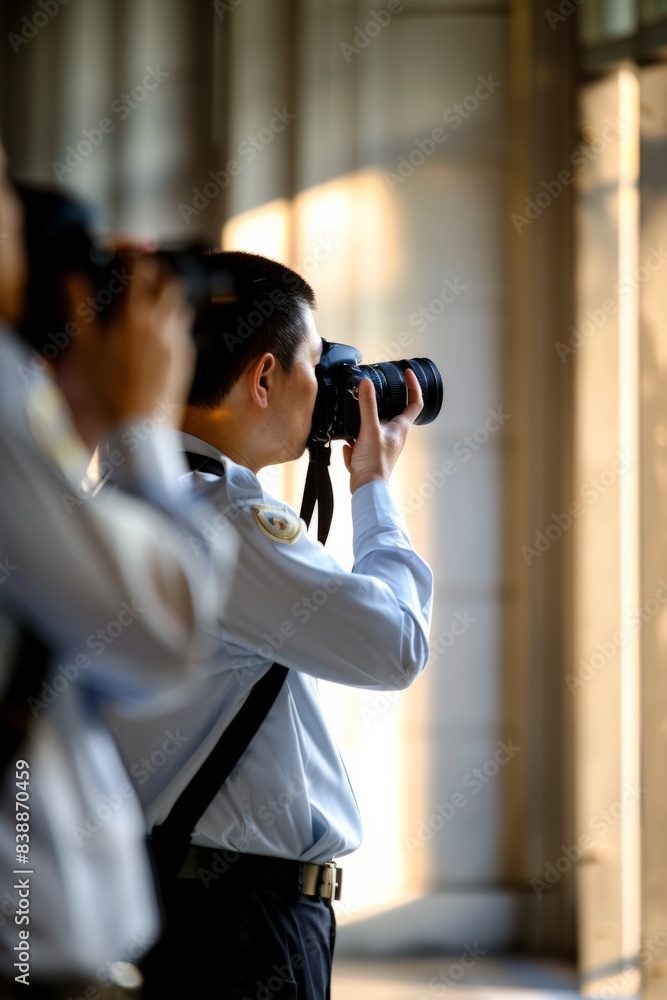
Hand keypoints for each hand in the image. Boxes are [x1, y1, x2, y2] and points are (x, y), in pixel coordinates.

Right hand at [62, 256, 194, 427]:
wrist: (138, 427)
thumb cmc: (108, 389)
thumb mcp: (84, 346)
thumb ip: (79, 306)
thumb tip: (73, 277)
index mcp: (137, 315)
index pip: (142, 269)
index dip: (133, 254)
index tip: (126, 253)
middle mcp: (163, 324)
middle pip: (170, 282)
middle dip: (158, 270)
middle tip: (144, 270)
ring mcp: (179, 341)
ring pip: (180, 305)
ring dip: (167, 295)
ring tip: (151, 299)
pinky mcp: (186, 359)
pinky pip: (184, 329)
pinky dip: (172, 321)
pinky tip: (158, 331)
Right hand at [342, 367, 422, 492]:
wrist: (366, 488)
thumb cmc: (374, 463)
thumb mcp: (369, 429)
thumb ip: (367, 405)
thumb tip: (366, 384)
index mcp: (401, 428)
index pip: (415, 402)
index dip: (413, 385)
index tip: (406, 373)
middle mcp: (394, 436)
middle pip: (393, 413)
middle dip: (382, 403)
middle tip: (374, 390)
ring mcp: (382, 445)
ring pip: (373, 427)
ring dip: (362, 424)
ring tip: (354, 423)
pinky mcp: (370, 454)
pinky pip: (359, 443)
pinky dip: (353, 445)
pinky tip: (349, 448)